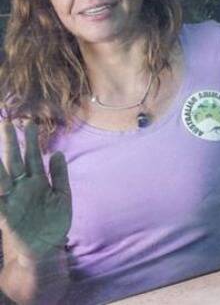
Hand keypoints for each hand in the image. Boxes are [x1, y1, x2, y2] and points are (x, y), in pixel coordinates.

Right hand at [0, 121, 70, 261]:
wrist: (46, 247)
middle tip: (7, 122)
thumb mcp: (63, 196)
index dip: (31, 140)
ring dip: (1, 159)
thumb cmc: (55, 222)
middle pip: (16, 160)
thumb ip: (60, 175)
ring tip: (0, 140)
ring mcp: (12, 198)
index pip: (33, 156)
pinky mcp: (5, 212)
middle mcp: (22, 186)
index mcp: (37, 181)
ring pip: (4, 173)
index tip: (29, 122)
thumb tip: (58, 153)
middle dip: (11, 142)